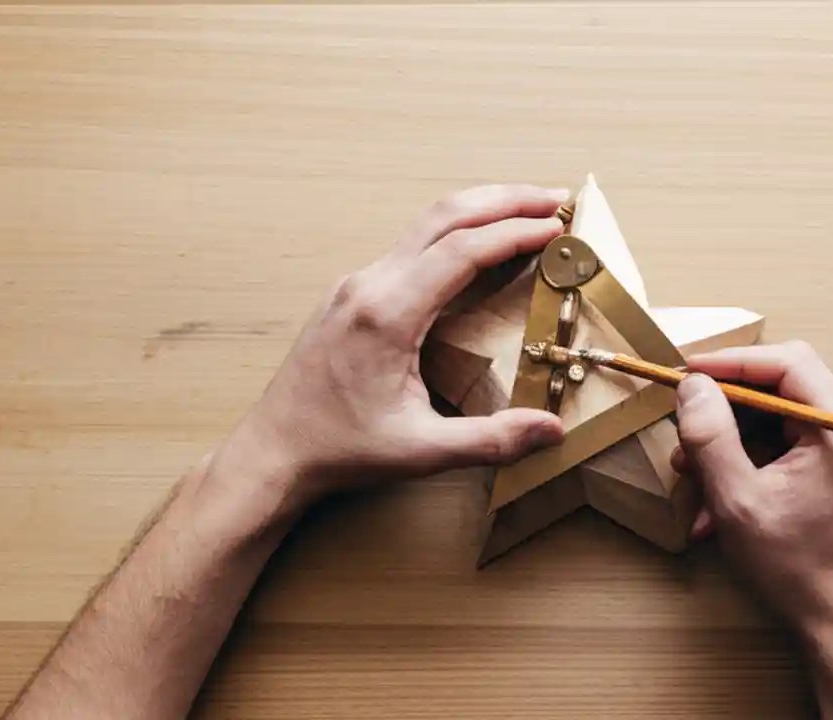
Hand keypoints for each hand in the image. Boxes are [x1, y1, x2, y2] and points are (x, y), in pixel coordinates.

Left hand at [212, 184, 570, 515]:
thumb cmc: (340, 448)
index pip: (462, 250)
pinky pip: (410, 246)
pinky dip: (454, 233)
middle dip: (505, 200)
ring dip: (479, 211)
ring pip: (425, 225)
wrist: (274, 450)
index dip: (515, 233)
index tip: (557, 227)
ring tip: (527, 211)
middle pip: (445, 215)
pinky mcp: (352, 293)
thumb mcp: (422, 451)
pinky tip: (479, 247)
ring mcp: (357, 284)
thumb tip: (553, 429)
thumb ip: (492, 439)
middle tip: (555, 198)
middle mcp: (369, 284)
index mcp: (387, 313)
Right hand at [673, 341, 832, 628]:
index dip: (731, 362)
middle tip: (684, 426)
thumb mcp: (738, 501)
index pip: (786, 362)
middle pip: (780, 386)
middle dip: (725, 408)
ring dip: (729, 443)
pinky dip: (748, 465)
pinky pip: (784, 448)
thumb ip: (711, 437)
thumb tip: (693, 386)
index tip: (686, 373)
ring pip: (776, 419)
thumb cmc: (798, 568)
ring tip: (693, 476)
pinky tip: (717, 504)